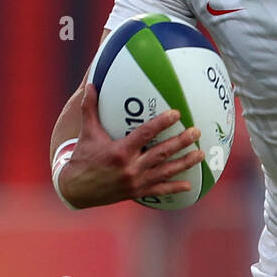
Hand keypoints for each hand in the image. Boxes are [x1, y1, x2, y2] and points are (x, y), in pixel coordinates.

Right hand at [58, 84, 205, 207]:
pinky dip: (174, 188)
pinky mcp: (137, 193)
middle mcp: (130, 168)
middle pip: (161, 153)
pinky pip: (159, 190)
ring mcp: (136, 182)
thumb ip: (90, 108)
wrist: (76, 189)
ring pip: (165, 172)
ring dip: (185, 163)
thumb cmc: (83, 158)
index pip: (145, 134)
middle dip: (181, 142)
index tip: (176, 114)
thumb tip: (90, 84)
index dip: (162, 123)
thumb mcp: (86, 132)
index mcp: (120, 151)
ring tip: (200, 154)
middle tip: (196, 132)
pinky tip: (188, 185)